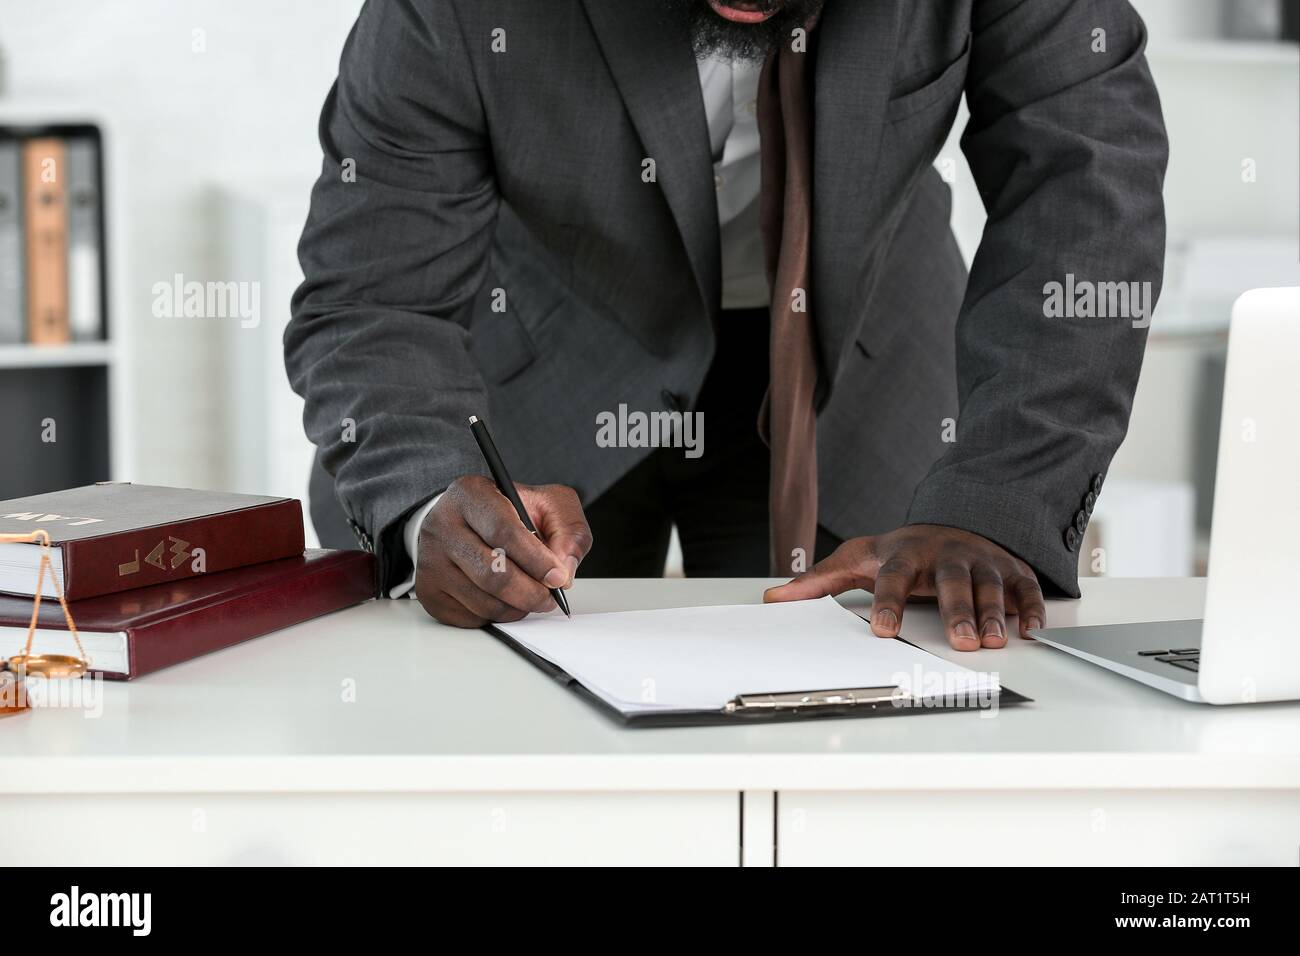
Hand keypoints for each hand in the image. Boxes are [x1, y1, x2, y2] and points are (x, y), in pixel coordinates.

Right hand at [414, 475, 592, 626]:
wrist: (469, 521)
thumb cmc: (511, 512)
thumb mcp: (548, 505)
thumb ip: (568, 531)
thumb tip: (564, 571)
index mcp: (471, 494)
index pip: (503, 531)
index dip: (535, 560)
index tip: (558, 577)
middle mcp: (443, 524)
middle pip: (490, 573)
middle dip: (529, 593)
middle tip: (549, 598)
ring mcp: (430, 558)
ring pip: (481, 601)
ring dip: (516, 608)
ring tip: (531, 597)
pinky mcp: (428, 589)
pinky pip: (469, 617)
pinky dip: (496, 616)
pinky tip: (505, 600)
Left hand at [763, 524, 1045, 650]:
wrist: (955, 521)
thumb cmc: (903, 551)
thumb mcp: (858, 558)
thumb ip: (819, 580)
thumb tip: (775, 597)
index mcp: (905, 553)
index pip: (893, 577)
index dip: (888, 602)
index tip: (884, 630)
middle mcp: (945, 554)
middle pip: (951, 582)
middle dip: (956, 610)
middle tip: (959, 641)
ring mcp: (980, 560)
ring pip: (989, 585)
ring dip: (993, 613)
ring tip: (994, 640)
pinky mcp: (1010, 569)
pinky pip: (1024, 587)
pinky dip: (1031, 607)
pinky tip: (1030, 628)